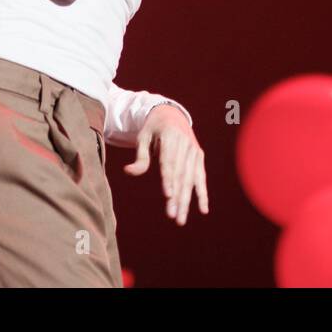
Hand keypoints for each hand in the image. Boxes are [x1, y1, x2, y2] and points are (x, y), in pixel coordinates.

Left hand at [121, 104, 208, 225]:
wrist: (172, 113)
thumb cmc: (153, 128)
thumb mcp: (143, 136)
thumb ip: (140, 156)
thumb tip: (128, 171)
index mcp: (171, 136)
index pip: (169, 161)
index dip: (169, 179)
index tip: (168, 196)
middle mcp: (186, 143)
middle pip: (181, 174)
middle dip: (178, 197)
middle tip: (173, 217)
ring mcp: (194, 150)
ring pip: (191, 179)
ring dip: (187, 200)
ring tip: (181, 219)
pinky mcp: (199, 156)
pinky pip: (201, 177)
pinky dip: (202, 194)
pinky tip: (203, 209)